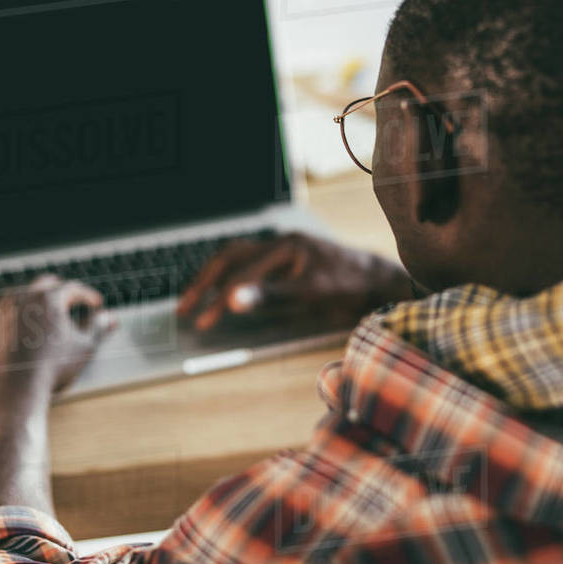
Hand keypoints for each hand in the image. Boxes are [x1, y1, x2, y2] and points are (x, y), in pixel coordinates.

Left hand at [0, 275, 116, 401]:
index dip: (87, 295)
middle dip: (57, 289)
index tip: (94, 303)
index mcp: (48, 299)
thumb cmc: (50, 370)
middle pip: (42, 284)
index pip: (72, 288)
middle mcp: (20, 300)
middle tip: (66, 297)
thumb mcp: (84, 348)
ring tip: (35, 306)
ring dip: (27, 299)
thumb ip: (99, 328)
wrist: (11, 394)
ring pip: (13, 296)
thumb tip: (110, 318)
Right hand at [177, 232, 414, 331]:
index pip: (241, 275)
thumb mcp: (312, 294)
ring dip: (212, 276)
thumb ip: (271, 296)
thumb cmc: (350, 287)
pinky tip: (222, 290)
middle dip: (203, 282)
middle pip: (229, 256)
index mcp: (285, 246)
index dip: (218, 299)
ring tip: (193, 299)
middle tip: (184, 307)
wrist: (378, 281)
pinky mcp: (286, 258)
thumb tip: (233, 299)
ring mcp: (283, 248)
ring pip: (236, 256)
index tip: (202, 321)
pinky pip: (248, 262)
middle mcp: (281, 242)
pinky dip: (229, 276)